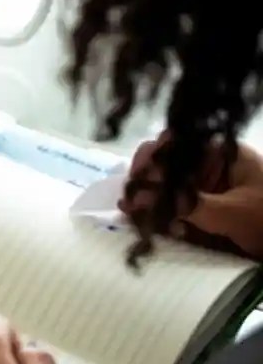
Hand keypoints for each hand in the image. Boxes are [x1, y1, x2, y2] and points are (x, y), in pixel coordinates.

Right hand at [123, 136, 262, 257]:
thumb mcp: (233, 213)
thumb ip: (187, 204)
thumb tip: (139, 197)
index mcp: (222, 153)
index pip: (176, 143)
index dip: (152, 158)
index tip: (138, 180)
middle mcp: (210, 164)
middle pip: (165, 162)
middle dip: (144, 180)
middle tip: (130, 201)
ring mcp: (205, 186)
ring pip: (164, 184)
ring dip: (146, 199)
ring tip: (130, 213)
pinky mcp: (202, 208)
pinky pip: (172, 205)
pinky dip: (156, 213)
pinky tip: (141, 220)